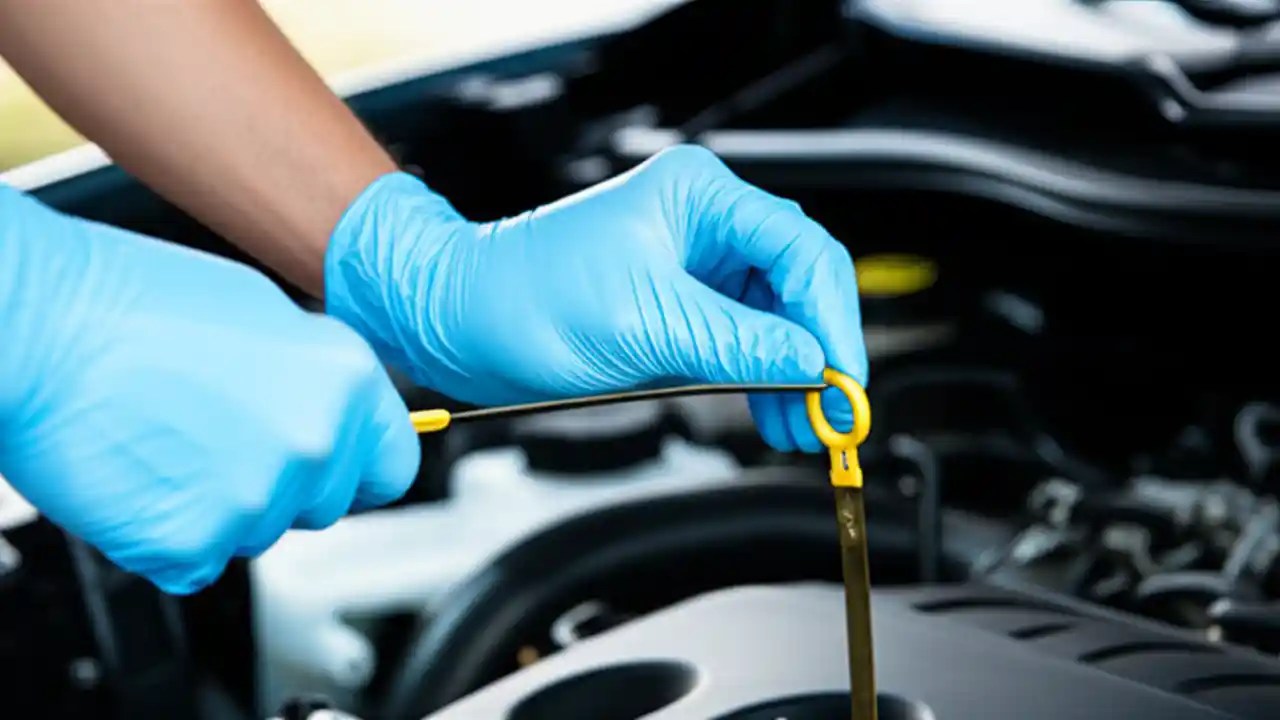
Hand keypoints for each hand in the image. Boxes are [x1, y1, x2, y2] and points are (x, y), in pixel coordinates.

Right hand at [0, 186, 418, 594]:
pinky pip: (197, 563)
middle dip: (281, 486)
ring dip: (221, 507)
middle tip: (218, 438)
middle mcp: (316, 443)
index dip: (355, 470)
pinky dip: (169, 537)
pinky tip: (143, 479)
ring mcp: (256, 500)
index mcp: (346, 381)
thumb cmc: (131, 306)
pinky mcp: (190, 544)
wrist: (36, 327)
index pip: (392, 468)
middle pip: (324, 506)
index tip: (332, 467)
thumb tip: (339, 415)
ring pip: (258, 534)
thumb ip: (318, 380)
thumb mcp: (264, 317)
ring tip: (170, 443)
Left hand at [326, 145, 865, 450]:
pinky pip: (739, 335)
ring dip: (793, 372)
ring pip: (774, 315)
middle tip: (834, 415)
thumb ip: (738, 345)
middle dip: (819, 351)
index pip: (802, 253)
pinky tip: (772, 411)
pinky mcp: (675, 299)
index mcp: (700, 196)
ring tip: (803, 428)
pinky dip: (759, 375)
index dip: (832, 323)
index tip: (843, 383)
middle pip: (797, 282)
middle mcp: (703, 220)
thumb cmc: (522, 298)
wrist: (454, 316)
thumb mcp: (644, 326)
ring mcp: (691, 260)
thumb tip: (812, 366)